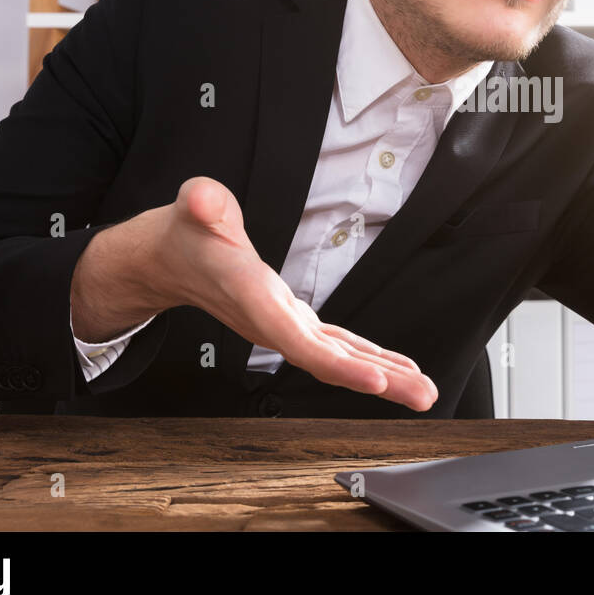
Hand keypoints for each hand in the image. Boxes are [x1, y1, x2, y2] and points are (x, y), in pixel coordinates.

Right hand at [74, 176, 438, 411]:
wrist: (170, 260)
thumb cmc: (187, 233)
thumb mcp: (191, 206)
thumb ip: (200, 203)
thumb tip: (205, 199)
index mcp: (254, 298)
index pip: (297, 340)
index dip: (335, 363)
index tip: (375, 380)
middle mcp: (273, 322)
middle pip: (328, 362)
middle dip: (378, 380)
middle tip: (422, 395)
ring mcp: (285, 326)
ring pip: (338, 359)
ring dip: (383, 376)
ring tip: (423, 391)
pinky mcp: (294, 323)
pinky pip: (336, 348)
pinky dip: (368, 359)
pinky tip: (397, 368)